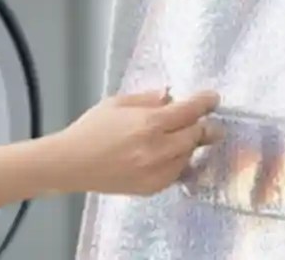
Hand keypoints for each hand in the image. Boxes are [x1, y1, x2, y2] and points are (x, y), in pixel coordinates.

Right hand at [48, 87, 223, 195]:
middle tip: (205, 121)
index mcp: (149, 124)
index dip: (205, 103)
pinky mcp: (152, 188)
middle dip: (203, 126)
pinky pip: (176, 173)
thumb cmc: (90, 129)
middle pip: (196, 136)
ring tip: (179, 137)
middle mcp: (158, 150)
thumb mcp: (116, 103)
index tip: (213, 98)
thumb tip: (170, 96)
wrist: (71, 165)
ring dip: (189, 145)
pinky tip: (166, 154)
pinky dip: (177, 161)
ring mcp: (157, 172)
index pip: (189, 112)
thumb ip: (147, 99)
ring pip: (188, 156)